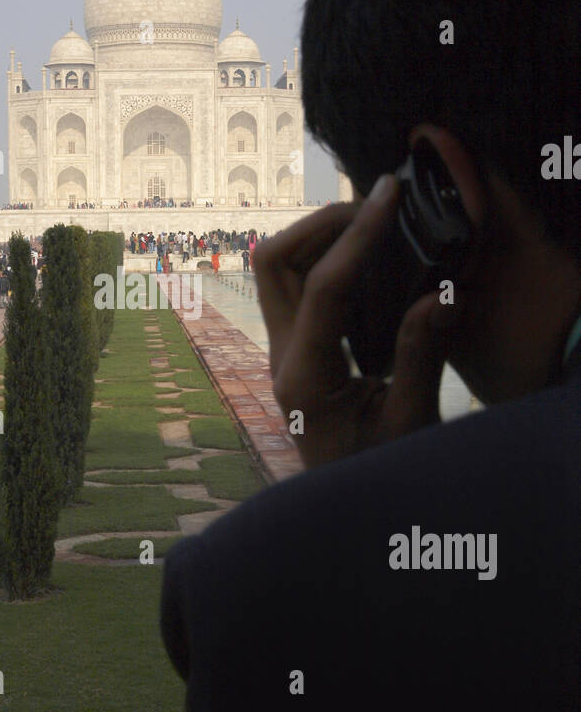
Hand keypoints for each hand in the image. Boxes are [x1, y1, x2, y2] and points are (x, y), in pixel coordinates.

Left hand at [253, 176, 457, 468]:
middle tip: (375, 206)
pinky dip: (327, 260)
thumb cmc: (375, 477)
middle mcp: (281, 359)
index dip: (357, 235)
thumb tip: (440, 294)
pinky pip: (295, 288)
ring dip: (319, 237)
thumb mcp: (408, 423)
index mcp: (305, 378)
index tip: (388, 195)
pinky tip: (370, 259)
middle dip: (320, 223)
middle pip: (271, 262)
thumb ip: (421, 355)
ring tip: (376, 223)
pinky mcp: (295, 353)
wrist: (341, 516)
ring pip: (276, 270)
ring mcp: (282, 354)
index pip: (323, 287)